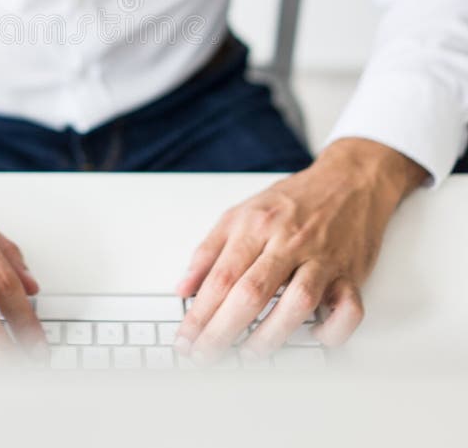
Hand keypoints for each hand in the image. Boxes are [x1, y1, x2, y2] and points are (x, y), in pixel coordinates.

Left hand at [173, 137, 427, 363]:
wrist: (349, 179)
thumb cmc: (291, 201)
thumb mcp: (240, 213)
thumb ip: (209, 250)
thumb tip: (184, 288)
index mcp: (256, 225)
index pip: (221, 276)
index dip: (199, 313)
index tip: (185, 338)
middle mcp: (288, 241)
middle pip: (251, 292)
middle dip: (223, 331)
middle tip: (205, 356)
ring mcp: (322, 258)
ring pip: (297, 302)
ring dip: (270, 336)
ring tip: (248, 355)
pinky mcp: (352, 273)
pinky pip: (349, 309)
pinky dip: (333, 330)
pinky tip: (316, 339)